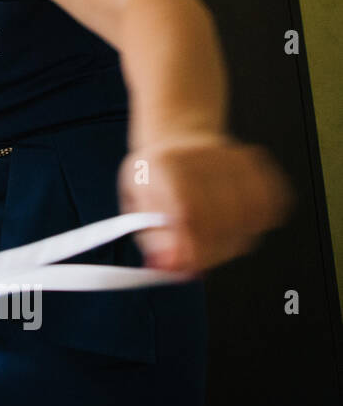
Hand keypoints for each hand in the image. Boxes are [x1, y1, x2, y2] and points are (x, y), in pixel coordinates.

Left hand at [118, 133, 293, 274]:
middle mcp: (200, 156)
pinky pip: (268, 207)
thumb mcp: (136, 205)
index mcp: (164, 164)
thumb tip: (170, 267)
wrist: (176, 138)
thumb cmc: (154, 175)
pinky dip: (255, 226)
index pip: (188, 212)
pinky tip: (235, 225)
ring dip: (231, 243)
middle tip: (196, 262)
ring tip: (211, 241)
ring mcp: (232, 157)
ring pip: (248, 218)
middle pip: (221, 220)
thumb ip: (153, 238)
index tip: (186, 268)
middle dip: (209, 253)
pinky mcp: (257, 163)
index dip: (191, 247)